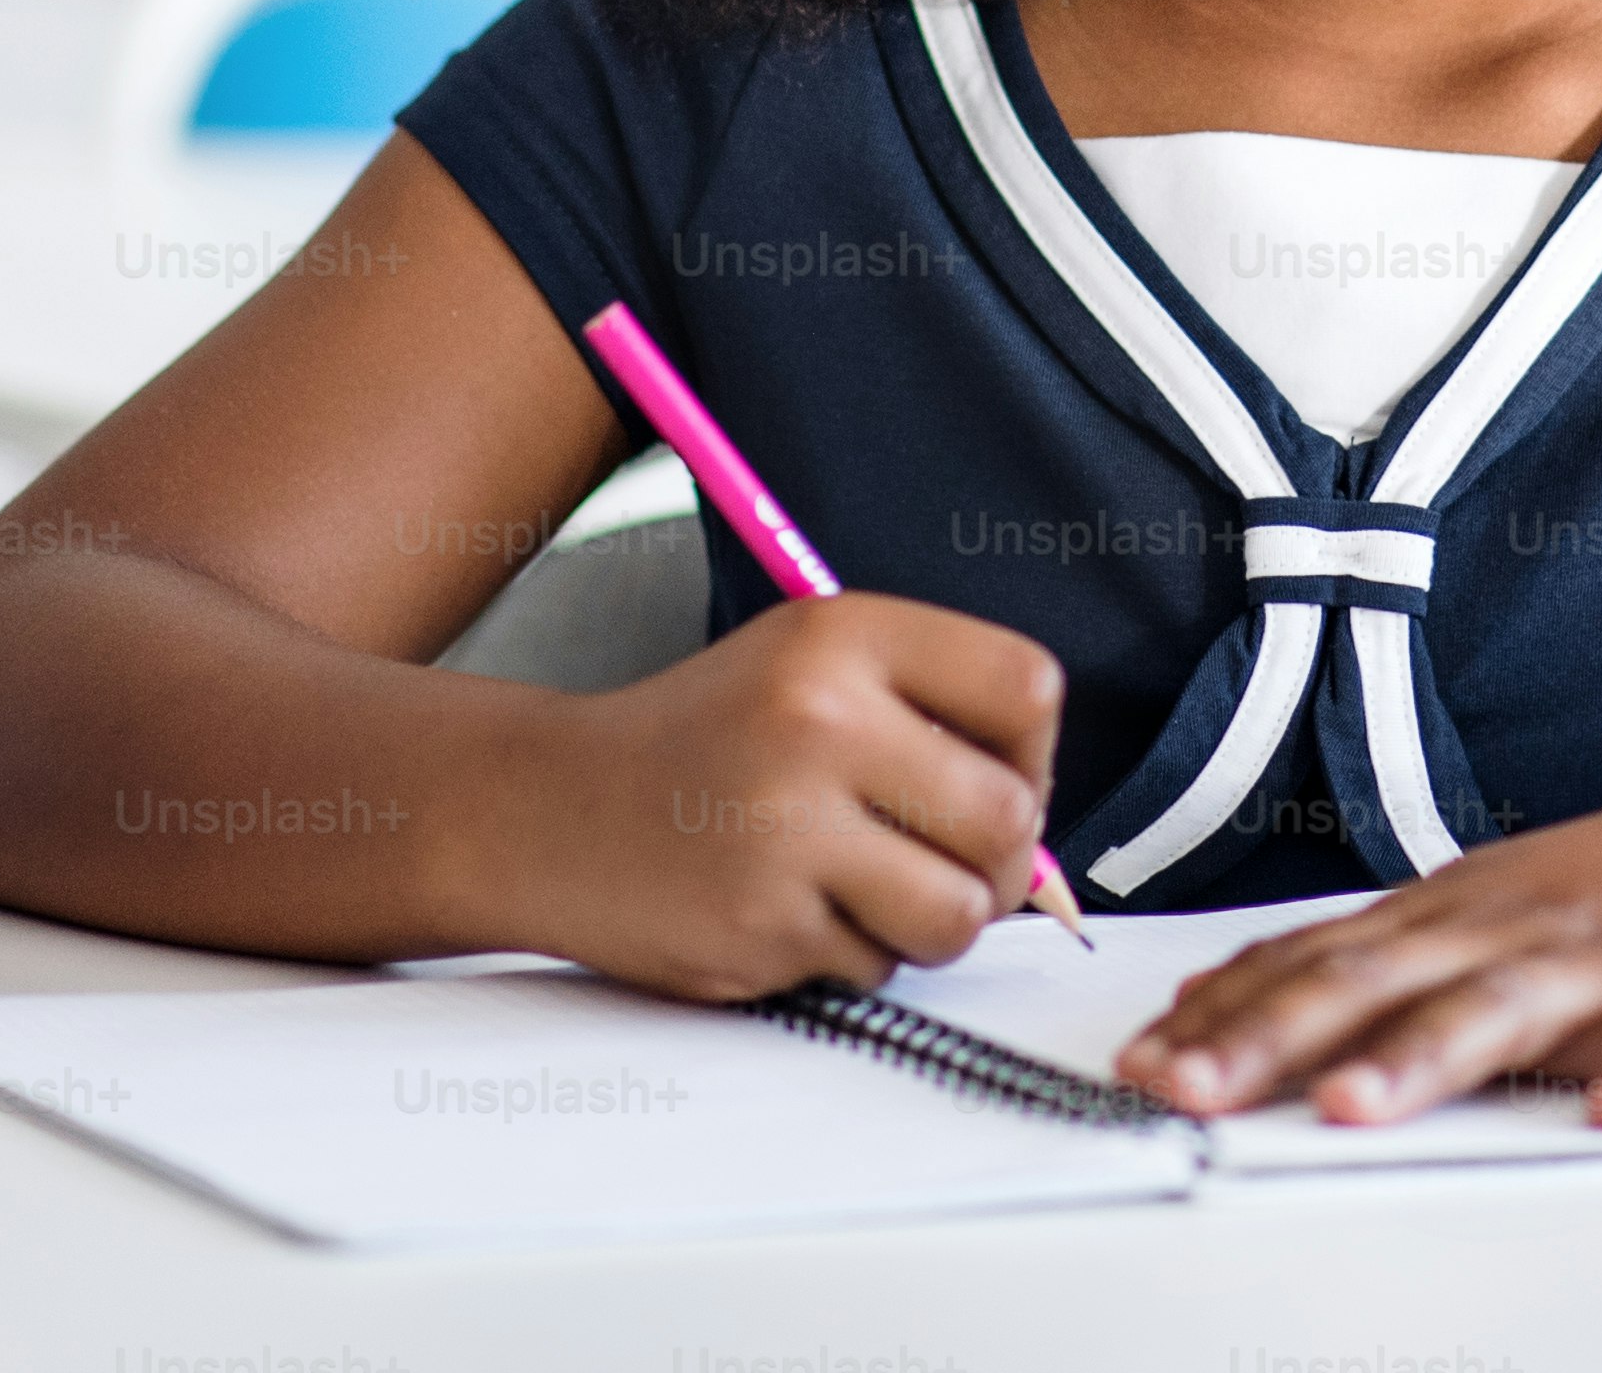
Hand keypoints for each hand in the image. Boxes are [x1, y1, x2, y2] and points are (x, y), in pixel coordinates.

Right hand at [531, 595, 1063, 999]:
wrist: (551, 808)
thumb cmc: (710, 742)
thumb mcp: (812, 671)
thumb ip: (931, 723)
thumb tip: (1051, 859)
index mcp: (842, 634)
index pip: (1026, 689)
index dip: (1034, 752)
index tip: (992, 778)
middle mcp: (817, 718)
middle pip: (1009, 816)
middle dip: (998, 862)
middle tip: (943, 864)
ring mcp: (785, 826)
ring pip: (958, 913)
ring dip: (931, 925)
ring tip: (870, 896)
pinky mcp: (759, 923)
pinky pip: (876, 968)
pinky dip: (850, 959)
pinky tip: (788, 913)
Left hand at [1114, 772, 1601, 1127]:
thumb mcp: (1469, 911)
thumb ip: (1352, 961)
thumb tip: (1211, 1005)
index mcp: (1445, 914)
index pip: (1313, 962)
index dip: (1225, 1016)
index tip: (1140, 1063)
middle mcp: (1506, 926)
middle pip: (1378, 982)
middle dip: (1276, 1039)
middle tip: (1190, 1088)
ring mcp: (1601, 955)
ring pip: (1503, 1007)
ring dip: (1425, 1056)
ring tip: (1355, 1107)